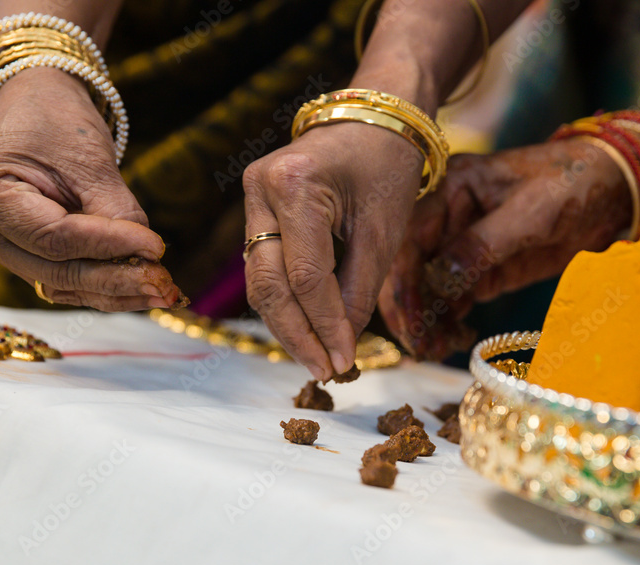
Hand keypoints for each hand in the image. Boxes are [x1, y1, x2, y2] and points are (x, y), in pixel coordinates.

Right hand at [0, 67, 185, 310]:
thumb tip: (148, 260)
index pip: (55, 238)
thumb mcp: (89, 160)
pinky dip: (103, 286)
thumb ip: (116, 212)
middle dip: (117, 280)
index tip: (157, 247)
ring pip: (62, 285)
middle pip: (57, 272)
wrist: (33, 103)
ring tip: (163, 291)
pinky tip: (142, 288)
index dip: (110, 246)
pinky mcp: (20, 256)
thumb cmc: (56, 119)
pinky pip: (63, 281)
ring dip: (114, 292)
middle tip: (166, 283)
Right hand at [242, 123, 422, 379]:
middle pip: (268, 283)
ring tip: (317, 358)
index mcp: (296, 183)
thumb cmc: (388, 166)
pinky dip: (285, 301)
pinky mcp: (255, 209)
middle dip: (297, 334)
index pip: (306, 276)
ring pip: (259, 281)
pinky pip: (263, 267)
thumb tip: (342, 346)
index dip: (325, 326)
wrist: (375, 118)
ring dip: (287, 324)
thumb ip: (359, 291)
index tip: (344, 363)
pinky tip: (306, 330)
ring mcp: (251, 197)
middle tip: (324, 370)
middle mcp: (260, 188)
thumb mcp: (384, 231)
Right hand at [378, 138, 631, 359]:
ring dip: (426, 321)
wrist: (613, 188)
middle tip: (418, 344)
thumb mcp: (531, 211)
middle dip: (408, 307)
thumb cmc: (573, 183)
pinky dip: (447, 322)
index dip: (403, 280)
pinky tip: (453, 340)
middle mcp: (446, 216)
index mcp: (450, 187)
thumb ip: (484, 243)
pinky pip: (452, 300)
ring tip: (436, 350)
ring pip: (427, 288)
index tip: (411, 318)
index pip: (410, 237)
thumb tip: (442, 278)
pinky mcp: (480, 269)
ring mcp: (461, 244)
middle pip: (409, 267)